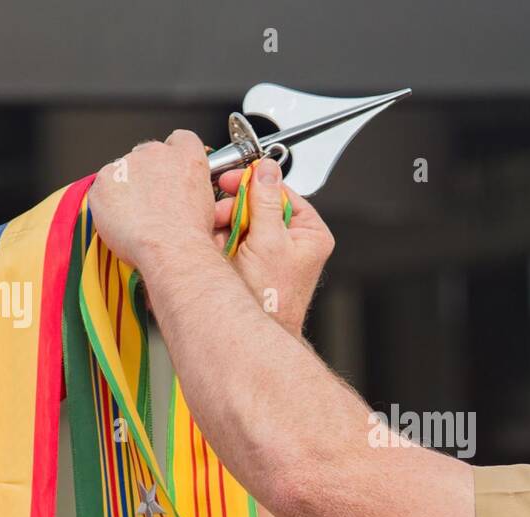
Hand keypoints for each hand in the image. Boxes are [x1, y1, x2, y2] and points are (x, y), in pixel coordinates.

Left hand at [88, 129, 216, 274]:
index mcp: (187, 156)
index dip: (174, 156)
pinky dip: (108, 202)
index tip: (171, 171)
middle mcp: (156, 153)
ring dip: (127, 188)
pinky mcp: (104, 180)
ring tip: (137, 218)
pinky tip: (122, 221)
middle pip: (147, 154)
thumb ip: (195, 188)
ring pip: (123, 171)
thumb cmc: (191, 235)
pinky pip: (103, 188)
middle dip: (147, 174)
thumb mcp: (210, 206)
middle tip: (153, 203)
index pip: (180, 139)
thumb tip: (190, 196)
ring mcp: (127, 164)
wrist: (170, 249)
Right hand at [213, 158, 334, 336]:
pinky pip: (234, 239)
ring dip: (226, 227)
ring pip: (243, 221)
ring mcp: (273, 251)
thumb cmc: (271, 299)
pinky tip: (219, 251)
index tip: (233, 180)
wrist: (253, 332)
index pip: (282, 192)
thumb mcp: (269, 241)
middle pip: (260, 205)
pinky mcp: (255, 261)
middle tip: (222, 219)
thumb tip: (267, 170)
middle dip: (236, 211)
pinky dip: (222, 242)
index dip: (256, 184)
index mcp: (310, 233)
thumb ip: (267, 201)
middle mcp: (294, 241)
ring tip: (220, 242)